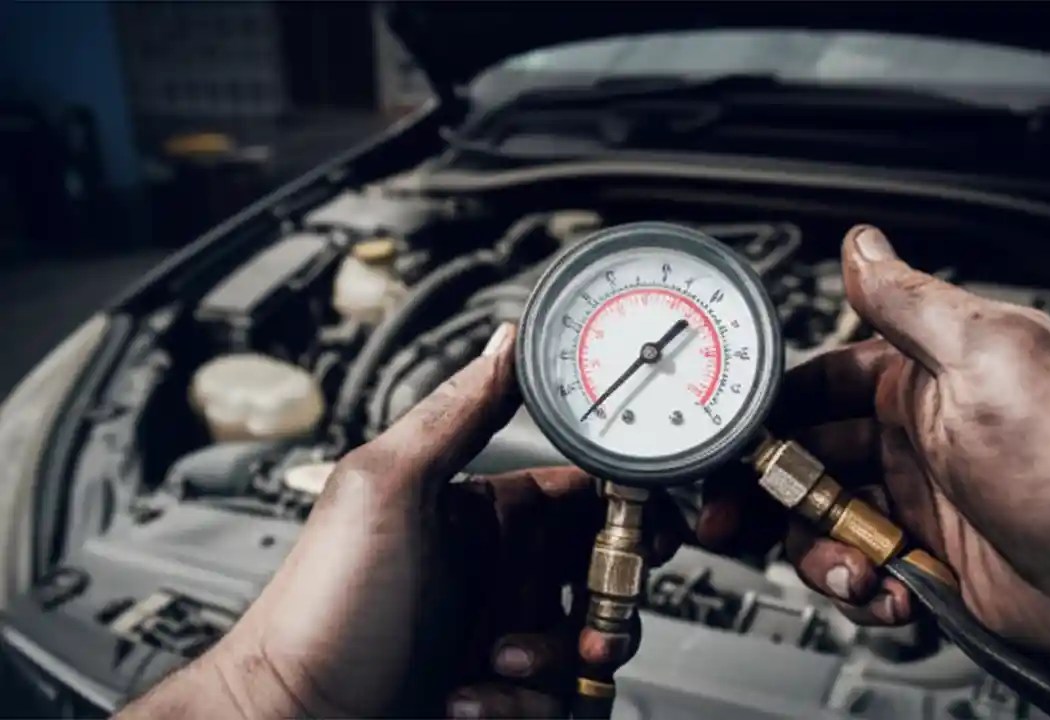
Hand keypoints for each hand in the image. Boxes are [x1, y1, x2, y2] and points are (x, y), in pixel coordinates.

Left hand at [119, 323, 684, 717]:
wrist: (293, 719)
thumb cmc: (321, 606)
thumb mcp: (384, 488)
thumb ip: (452, 412)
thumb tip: (506, 340)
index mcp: (487, 513)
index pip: (584, 490)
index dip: (623, 500)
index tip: (646, 517)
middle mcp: (503, 571)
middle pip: (605, 570)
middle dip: (612, 594)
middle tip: (593, 615)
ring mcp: (504, 634)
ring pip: (590, 639)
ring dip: (557, 656)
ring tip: (501, 660)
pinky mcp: (503, 695)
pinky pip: (555, 699)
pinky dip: (521, 704)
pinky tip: (469, 696)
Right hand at [699, 226, 1049, 677]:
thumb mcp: (987, 358)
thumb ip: (910, 303)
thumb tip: (863, 243)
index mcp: (922, 376)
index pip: (816, 381)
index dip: (769, 410)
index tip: (737, 439)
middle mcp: (916, 434)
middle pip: (806, 457)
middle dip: (771, 488)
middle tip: (749, 512)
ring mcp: (921, 499)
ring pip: (823, 521)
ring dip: (815, 548)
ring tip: (850, 564)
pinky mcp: (931, 558)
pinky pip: (861, 570)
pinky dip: (857, 586)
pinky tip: (886, 587)